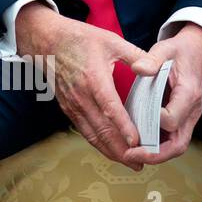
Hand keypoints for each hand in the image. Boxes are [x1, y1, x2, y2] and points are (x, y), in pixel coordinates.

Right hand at [16, 2, 157, 169]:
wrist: (46, 40)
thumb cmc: (79, 38)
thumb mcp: (111, 40)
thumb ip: (136, 55)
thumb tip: (156, 70)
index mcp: (93, 78)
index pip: (110, 108)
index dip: (124, 127)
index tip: (138, 142)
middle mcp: (81, 95)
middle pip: (101, 129)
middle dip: (121, 149)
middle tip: (140, 163)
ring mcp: (72, 103)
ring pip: (91, 134)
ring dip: (110, 151)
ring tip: (129, 163)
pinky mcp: (67, 107)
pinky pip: (83, 129)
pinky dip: (97, 143)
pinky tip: (109, 150)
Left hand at [120, 23, 201, 168]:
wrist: (197, 54)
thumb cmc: (180, 52)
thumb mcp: (166, 49)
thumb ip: (152, 59)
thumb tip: (138, 68)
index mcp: (188, 93)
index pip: (173, 118)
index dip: (156, 121)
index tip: (139, 115)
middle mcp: (191, 111)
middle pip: (178, 144)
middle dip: (155, 154)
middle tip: (130, 155)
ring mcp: (187, 118)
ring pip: (175, 146)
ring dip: (153, 154)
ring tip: (129, 155)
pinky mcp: (181, 120)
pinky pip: (170, 139)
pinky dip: (155, 146)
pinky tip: (135, 145)